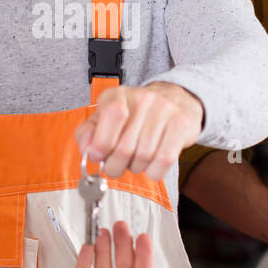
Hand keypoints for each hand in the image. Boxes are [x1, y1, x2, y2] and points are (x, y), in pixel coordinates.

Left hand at [73, 82, 203, 180]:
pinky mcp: (182, 125)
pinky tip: (152, 165)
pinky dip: (154, 171)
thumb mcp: (105, 117)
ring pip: (144, 157)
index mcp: (118, 95)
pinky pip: (164, 160)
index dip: (101, 143)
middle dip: (116, 166)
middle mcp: (143, 99)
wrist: (175, 101)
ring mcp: (165, 111)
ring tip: (136, 160)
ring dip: (136, 168)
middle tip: (116, 165)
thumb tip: (86, 149)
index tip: (98, 156)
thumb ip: (88, 133)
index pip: (111, 115)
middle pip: (124, 147)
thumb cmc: (135, 114)